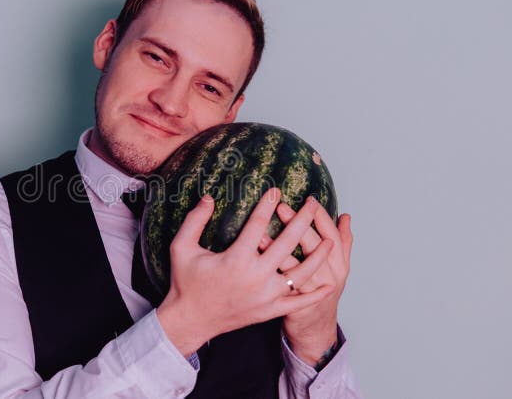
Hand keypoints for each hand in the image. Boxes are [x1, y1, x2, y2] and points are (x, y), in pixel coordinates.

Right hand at [156, 188, 334, 356]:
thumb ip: (194, 220)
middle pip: (287, 242)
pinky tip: (330, 283)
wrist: (191, 320)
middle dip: (302, 219)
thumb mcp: (181, 247)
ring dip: (317, 254)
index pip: (258, 225)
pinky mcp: (270, 311)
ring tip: (330, 239)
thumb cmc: (186, 282)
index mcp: (236, 259)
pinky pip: (298, 302)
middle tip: (312, 203)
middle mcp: (255, 276)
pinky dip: (316, 294)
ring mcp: (266, 296)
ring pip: (301, 272)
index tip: (277, 190)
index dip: (268, 205)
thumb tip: (208, 197)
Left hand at [258, 197, 352, 365]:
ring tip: (262, 230)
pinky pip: (280, 284)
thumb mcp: (339, 268)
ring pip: (296, 265)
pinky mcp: (293, 305)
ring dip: (279, 245)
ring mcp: (311, 291)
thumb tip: (346, 216)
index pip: (331, 234)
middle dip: (297, 224)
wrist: (316, 330)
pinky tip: (256, 256)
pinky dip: (269, 270)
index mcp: (339, 263)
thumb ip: (343, 241)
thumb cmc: (324, 292)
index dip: (320, 216)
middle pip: (314, 245)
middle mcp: (329, 276)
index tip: (309, 199)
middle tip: (282, 206)